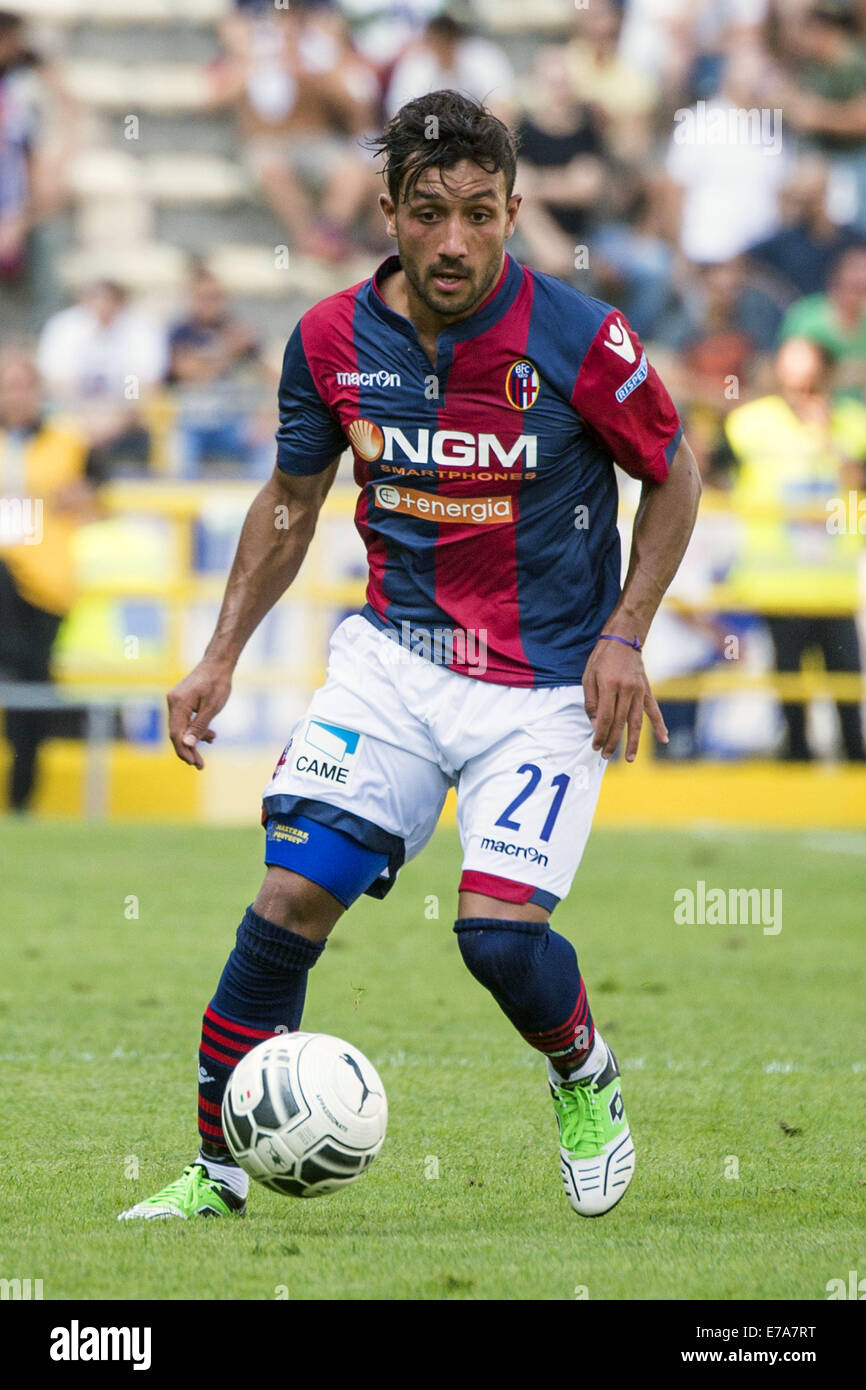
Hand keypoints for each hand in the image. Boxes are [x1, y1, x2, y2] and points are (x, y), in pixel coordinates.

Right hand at [166, 659, 232, 768]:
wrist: (218, 663)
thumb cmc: (218, 683)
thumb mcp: (212, 707)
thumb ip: (199, 726)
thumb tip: (188, 745)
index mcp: (178, 703)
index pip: (176, 734)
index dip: (184, 751)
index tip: (194, 763)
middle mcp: (172, 702)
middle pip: (176, 732)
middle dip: (188, 749)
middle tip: (200, 765)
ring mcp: (176, 700)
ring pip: (181, 726)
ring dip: (194, 738)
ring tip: (212, 741)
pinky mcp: (181, 700)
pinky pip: (185, 719)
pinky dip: (195, 728)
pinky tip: (209, 734)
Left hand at [582, 637, 667, 761]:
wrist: (623, 638)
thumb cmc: (602, 658)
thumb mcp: (588, 677)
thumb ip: (591, 702)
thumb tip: (595, 725)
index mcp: (609, 686)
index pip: (605, 718)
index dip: (600, 734)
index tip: (595, 746)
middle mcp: (626, 689)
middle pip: (620, 723)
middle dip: (612, 742)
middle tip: (606, 756)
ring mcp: (639, 690)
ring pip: (636, 721)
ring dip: (633, 741)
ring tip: (629, 758)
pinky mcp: (647, 690)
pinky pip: (654, 710)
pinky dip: (659, 725)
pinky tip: (663, 739)